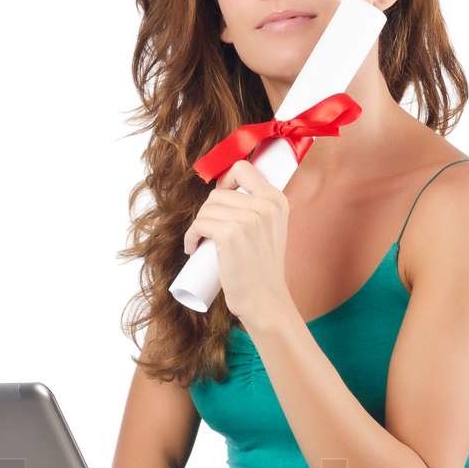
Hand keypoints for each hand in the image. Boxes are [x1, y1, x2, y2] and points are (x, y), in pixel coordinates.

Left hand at [184, 158, 292, 332]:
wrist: (264, 300)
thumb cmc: (263, 270)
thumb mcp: (271, 230)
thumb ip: (260, 209)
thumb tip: (227, 192)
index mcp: (277, 200)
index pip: (243, 168)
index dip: (225, 179)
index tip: (219, 198)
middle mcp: (265, 206)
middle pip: (218, 193)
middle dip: (208, 212)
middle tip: (210, 232)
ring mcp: (248, 219)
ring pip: (206, 209)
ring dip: (199, 226)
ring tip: (203, 243)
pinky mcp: (230, 234)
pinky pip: (199, 224)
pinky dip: (191, 237)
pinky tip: (193, 248)